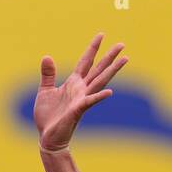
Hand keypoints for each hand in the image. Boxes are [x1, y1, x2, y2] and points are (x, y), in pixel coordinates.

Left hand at [33, 32, 126, 151]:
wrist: (47, 137)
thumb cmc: (48, 116)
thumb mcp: (45, 90)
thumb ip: (48, 74)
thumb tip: (47, 56)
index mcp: (73, 83)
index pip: (85, 62)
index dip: (93, 48)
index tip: (101, 35)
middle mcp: (81, 89)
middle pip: (98, 69)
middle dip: (109, 57)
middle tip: (122, 44)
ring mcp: (81, 99)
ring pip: (99, 82)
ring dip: (112, 71)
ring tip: (125, 59)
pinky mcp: (77, 111)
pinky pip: (90, 102)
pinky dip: (98, 97)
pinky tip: (109, 92)